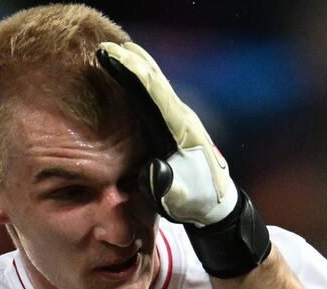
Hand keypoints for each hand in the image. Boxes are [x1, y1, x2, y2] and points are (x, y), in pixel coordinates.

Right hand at [96, 40, 270, 277]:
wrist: (219, 204)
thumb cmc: (198, 203)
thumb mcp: (180, 202)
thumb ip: (164, 188)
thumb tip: (151, 169)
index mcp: (181, 133)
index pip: (155, 95)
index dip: (133, 73)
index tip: (112, 55)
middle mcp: (184, 119)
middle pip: (156, 81)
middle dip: (133, 61)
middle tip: (108, 45)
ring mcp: (183, 118)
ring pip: (158, 84)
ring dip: (139, 66)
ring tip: (117, 49)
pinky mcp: (178, 123)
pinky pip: (158, 94)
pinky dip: (144, 78)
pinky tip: (133, 70)